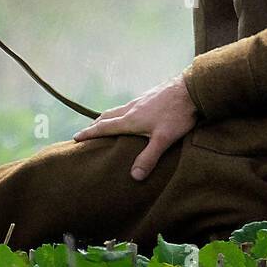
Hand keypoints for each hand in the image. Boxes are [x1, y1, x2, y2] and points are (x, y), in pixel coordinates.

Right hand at [72, 75, 198, 180]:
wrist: (191, 89)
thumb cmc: (177, 114)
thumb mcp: (163, 139)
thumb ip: (149, 157)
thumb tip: (134, 177)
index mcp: (130, 119)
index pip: (104, 127)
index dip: (89, 133)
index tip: (76, 137)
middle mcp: (131, 108)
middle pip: (108, 116)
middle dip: (95, 125)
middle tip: (86, 132)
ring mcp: (141, 100)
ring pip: (118, 110)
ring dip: (108, 117)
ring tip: (105, 124)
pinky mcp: (150, 96)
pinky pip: (129, 106)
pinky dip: (121, 113)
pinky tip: (130, 116)